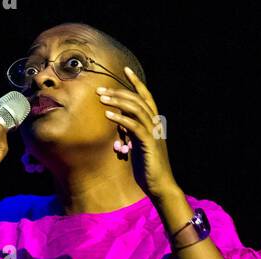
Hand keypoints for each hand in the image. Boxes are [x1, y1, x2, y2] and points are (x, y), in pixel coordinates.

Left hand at [96, 66, 178, 202]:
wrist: (160, 186)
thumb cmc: (148, 169)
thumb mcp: (137, 146)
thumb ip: (131, 132)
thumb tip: (121, 121)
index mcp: (154, 123)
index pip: (145, 97)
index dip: (136, 82)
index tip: (125, 69)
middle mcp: (156, 124)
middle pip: (137, 100)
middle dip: (119, 92)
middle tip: (100, 90)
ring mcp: (154, 133)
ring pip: (136, 109)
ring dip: (118, 101)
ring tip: (102, 98)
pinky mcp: (149, 143)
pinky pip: (134, 126)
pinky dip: (121, 118)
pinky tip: (108, 115)